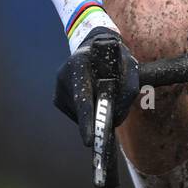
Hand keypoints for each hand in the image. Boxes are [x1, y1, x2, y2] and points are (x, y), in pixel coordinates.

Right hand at [53, 28, 140, 145]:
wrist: (94, 47)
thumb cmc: (114, 57)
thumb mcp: (128, 65)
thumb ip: (129, 88)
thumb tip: (116, 118)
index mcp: (79, 62)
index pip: (83, 97)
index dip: (87, 120)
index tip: (89, 140)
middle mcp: (63, 75)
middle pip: (82, 109)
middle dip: (98, 119)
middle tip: (112, 123)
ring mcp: (59, 89)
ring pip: (80, 115)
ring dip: (96, 115)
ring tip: (105, 98)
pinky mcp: (58, 99)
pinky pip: (76, 115)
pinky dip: (90, 114)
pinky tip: (95, 100)